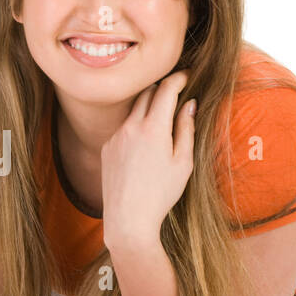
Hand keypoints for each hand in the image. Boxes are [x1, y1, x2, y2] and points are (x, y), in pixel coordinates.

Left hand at [101, 69, 196, 250]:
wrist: (128, 219)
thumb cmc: (161, 194)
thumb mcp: (183, 162)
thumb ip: (186, 129)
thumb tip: (189, 104)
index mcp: (153, 128)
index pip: (166, 89)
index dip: (179, 78)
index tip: (187, 77)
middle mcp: (130, 126)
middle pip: (147, 92)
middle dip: (163, 87)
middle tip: (177, 90)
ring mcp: (115, 136)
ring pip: (133, 109)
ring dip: (148, 105)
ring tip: (163, 115)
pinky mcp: (107, 147)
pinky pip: (123, 127)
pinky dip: (136, 125)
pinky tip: (145, 142)